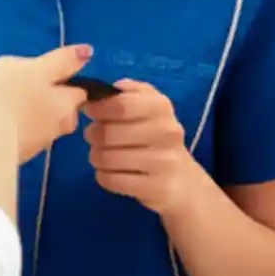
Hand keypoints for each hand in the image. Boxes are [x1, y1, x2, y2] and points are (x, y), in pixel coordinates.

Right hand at [0, 44, 93, 162]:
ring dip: (33, 115)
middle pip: (64, 110)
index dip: (67, 80)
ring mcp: (42, 142)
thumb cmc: (6, 94)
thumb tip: (86, 53)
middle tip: (25, 88)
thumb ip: (57, 61)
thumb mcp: (31, 66)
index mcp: (68, 100)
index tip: (49, 75)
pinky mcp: (22, 154)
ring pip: (44, 123)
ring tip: (7, 104)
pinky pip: (24, 135)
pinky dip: (17, 128)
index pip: (80, 90)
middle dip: (51, 101)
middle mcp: (62, 124)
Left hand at [85, 79, 198, 214]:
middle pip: (106, 133)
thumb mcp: (148, 107)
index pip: (119, 104)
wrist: (183, 181)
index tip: (91, 112)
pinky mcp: (157, 188)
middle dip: (93, 135)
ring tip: (104, 155)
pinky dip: (103, 177)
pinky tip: (112, 173)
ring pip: (105, 157)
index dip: (97, 108)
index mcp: (161, 107)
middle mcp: (167, 132)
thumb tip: (112, 87)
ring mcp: (164, 162)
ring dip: (96, 156)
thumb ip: (128, 92)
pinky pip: (111, 180)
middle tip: (95, 137)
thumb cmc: (155, 138)